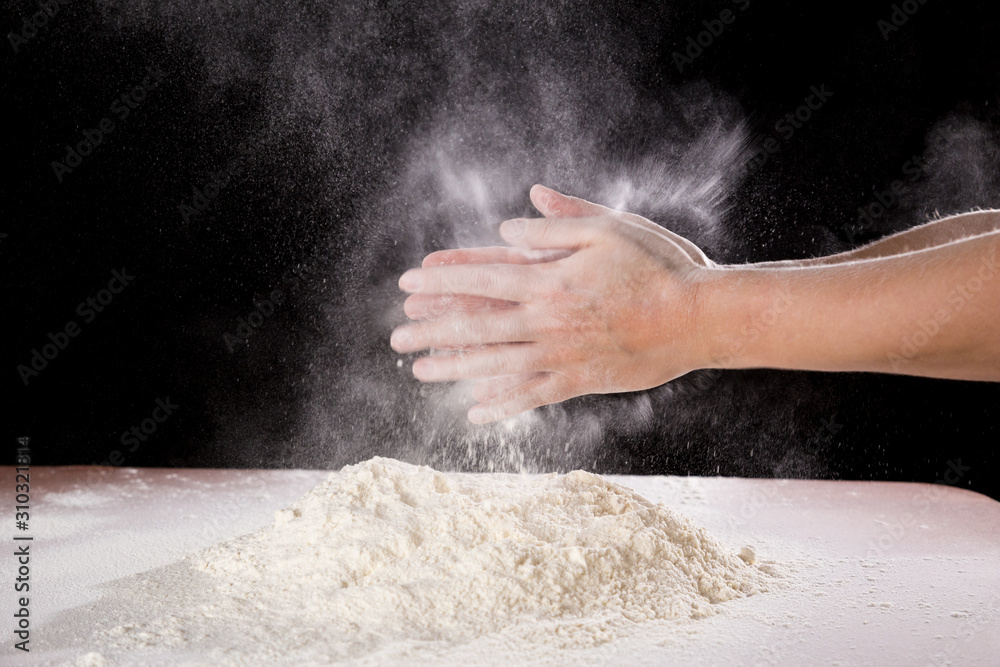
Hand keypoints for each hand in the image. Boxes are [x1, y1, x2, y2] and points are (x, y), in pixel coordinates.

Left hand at [391, 185, 716, 423]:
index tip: (409, 283)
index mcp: (550, 280)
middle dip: (432, 329)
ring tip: (418, 371)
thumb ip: (558, 222)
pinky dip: (502, 404)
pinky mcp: (579, 381)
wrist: (700, 318)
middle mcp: (547, 321)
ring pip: (494, 365)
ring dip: (453, 368)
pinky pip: (531, 395)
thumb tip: (509, 222)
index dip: (442, 281)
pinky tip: (475, 411)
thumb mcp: (610, 227)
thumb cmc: (659, 265)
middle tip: (396, 336)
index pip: (482, 279)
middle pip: (476, 326)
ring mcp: (561, 355)